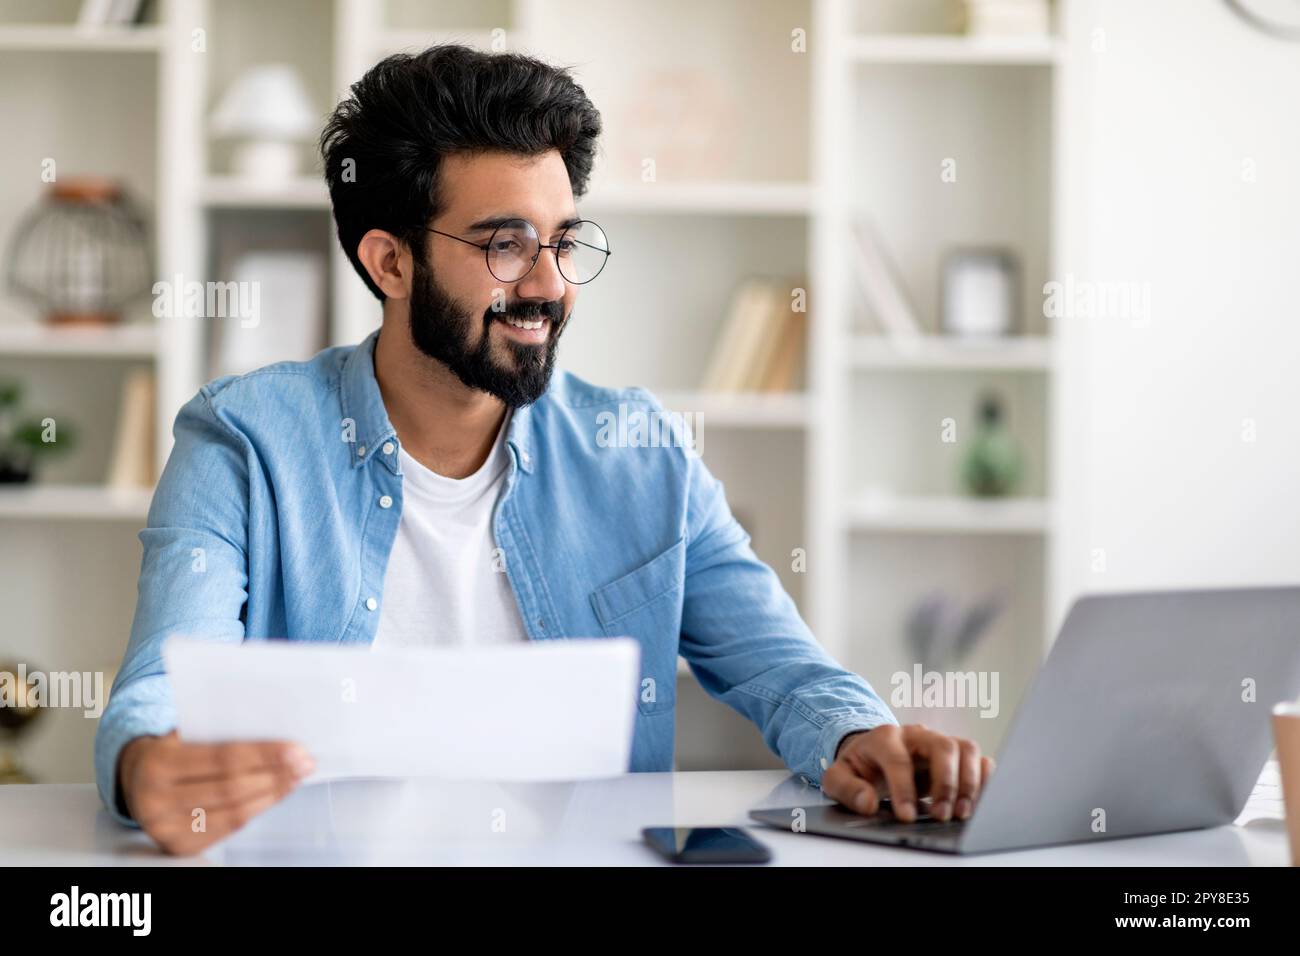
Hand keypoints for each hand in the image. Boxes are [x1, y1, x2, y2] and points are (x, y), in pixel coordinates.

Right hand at [117, 730, 314, 854]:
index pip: (223, 758)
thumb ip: (220, 734)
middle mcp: (156, 800)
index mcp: (158, 763)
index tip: (295, 748)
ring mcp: (165, 829)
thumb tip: (276, 737)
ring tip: (295, 777)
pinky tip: (274, 795)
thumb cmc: (171, 750)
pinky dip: (256, 810)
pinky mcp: (178, 846)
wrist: (135, 778)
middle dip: (274, 774)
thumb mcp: (185, 734)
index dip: (263, 754)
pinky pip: (227, 828)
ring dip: (272, 794)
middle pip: (231, 788)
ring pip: (233, 811)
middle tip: (304, 763)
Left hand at [821, 724, 994, 822]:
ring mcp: (938, 741)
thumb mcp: (837, 777)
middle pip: (941, 747)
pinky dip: (984, 778)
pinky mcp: (955, 754)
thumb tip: (867, 802)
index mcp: (884, 737)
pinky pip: (978, 758)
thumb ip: (847, 789)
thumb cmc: (858, 767)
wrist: (871, 754)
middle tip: (941, 815)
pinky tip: (978, 799)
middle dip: (945, 783)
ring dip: (969, 782)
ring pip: (965, 749)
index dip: (904, 789)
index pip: (898, 759)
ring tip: (961, 813)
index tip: (907, 816)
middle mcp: (916, 735)